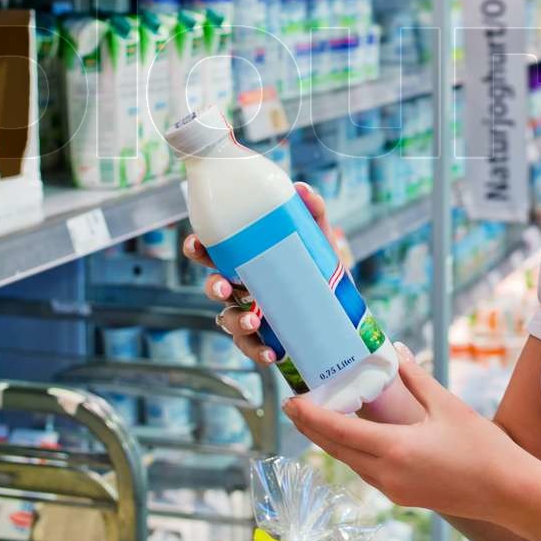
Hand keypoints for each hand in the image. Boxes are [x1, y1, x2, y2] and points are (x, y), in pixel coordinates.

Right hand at [182, 181, 335, 366]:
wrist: (344, 313)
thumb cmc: (321, 271)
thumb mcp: (318, 240)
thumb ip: (313, 212)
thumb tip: (301, 188)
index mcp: (247, 260)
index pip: (214, 253)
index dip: (197, 248)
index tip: (196, 243)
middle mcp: (243, 288)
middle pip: (213, 287)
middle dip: (212, 286)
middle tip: (223, 287)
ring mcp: (251, 314)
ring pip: (227, 320)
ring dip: (236, 321)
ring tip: (255, 320)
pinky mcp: (264, 339)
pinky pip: (250, 348)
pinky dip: (256, 351)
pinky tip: (271, 352)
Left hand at [282, 345, 527, 522]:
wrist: (507, 492)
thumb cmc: (482, 447)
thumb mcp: (446, 405)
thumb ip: (415, 378)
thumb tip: (395, 351)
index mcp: (394, 449)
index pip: (338, 431)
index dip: (311, 415)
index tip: (292, 399)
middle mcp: (386, 474)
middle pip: (336, 449)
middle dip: (311, 427)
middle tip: (293, 404)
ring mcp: (393, 490)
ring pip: (349, 462)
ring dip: (331, 440)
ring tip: (317, 416)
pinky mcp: (402, 496)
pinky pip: (366, 471)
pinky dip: (352, 451)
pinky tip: (352, 437)